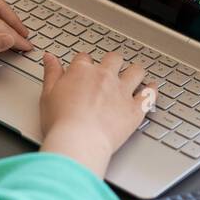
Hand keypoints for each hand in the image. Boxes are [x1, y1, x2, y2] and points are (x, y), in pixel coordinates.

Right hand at [39, 52, 156, 176]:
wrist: (79, 141)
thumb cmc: (61, 123)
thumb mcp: (47, 95)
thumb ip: (51, 74)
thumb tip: (50, 58)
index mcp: (82, 72)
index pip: (85, 58)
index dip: (84, 63)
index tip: (84, 69)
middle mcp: (104, 77)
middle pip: (114, 59)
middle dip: (113, 62)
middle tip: (112, 68)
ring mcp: (122, 92)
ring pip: (136, 71)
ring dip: (135, 71)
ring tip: (135, 73)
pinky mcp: (135, 109)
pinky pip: (149, 94)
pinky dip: (152, 90)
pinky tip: (151, 88)